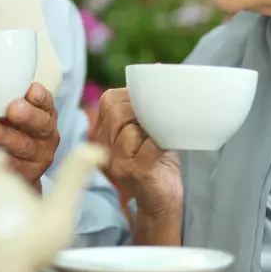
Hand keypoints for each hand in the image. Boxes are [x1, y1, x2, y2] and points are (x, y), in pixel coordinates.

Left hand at [0, 83, 58, 186]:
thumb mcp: (16, 112)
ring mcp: (37, 158)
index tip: (31, 90)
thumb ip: (7, 98)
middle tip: (13, 108)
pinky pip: (9, 166)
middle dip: (27, 116)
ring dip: (2, 136)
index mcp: (46, 115)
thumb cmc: (13, 128)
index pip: (47, 103)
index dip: (41, 97)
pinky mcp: (24, 176)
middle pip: (40, 125)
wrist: (20, 167)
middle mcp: (47, 136)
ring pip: (22, 146)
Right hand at [95, 88, 181, 217]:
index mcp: (103, 133)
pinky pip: (148, 146)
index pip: (109, 101)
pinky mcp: (135, 172)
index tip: (151, 100)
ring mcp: (117, 161)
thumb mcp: (147, 131)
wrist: (162, 202)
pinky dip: (161, 142)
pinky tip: (167, 148)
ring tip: (163, 134)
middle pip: (117, 113)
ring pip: (131, 129)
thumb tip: (157, 69)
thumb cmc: (157, 162)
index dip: (131, 95)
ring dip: (153, 127)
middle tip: (160, 117)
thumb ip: (146, 107)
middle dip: (142, 109)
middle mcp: (104, 147)